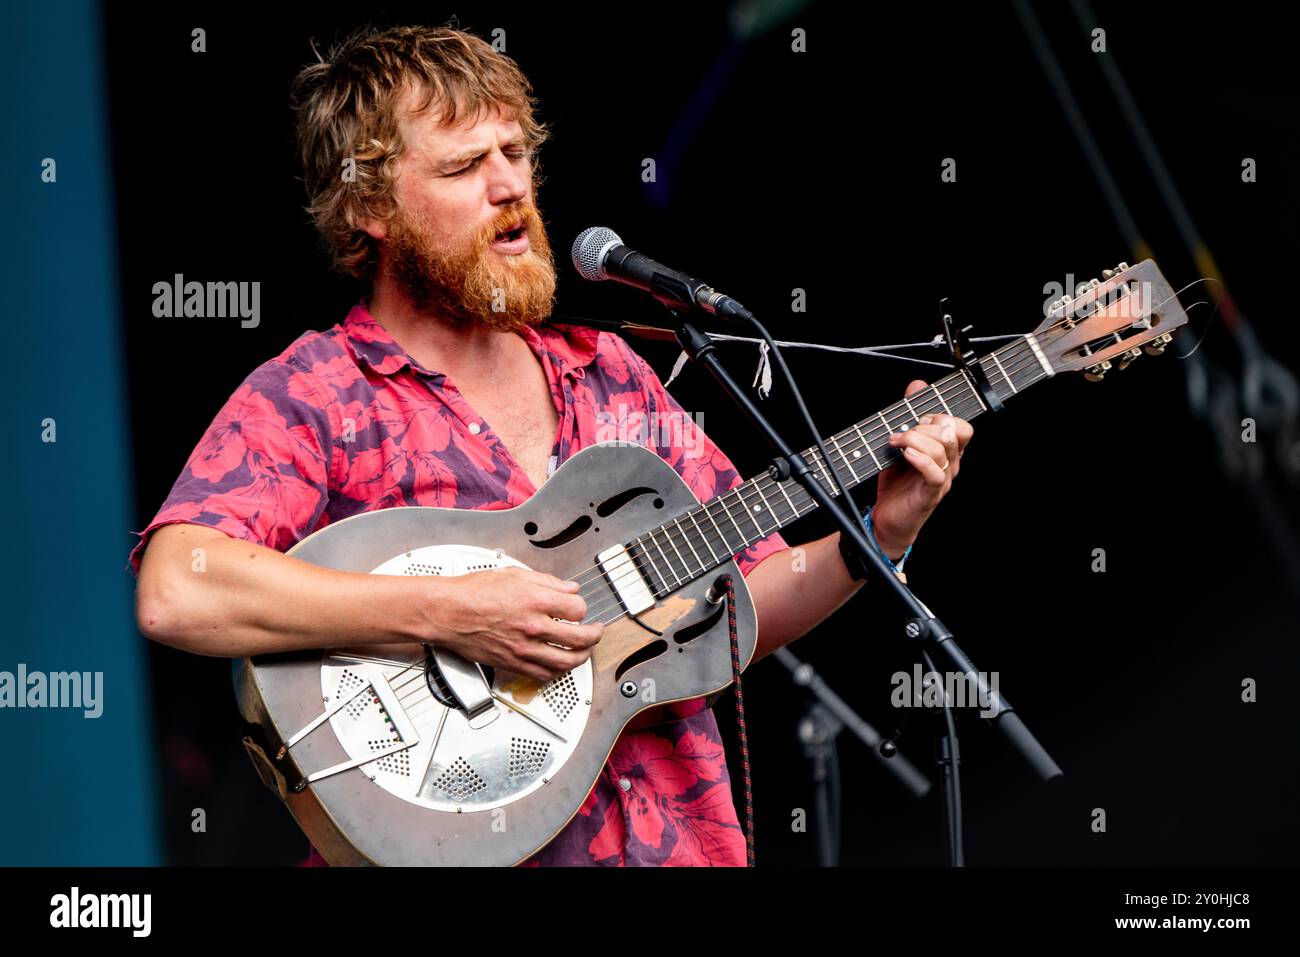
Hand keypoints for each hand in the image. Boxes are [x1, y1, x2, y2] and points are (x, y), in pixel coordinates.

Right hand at [423, 566, 603, 681]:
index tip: (578, 608)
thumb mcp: (514, 575)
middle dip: (594, 635)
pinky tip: (560, 665)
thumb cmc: (473, 592)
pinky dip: (557, 671)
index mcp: (535, 600)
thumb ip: (547, 582)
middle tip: (596, 631)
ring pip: (565, 661)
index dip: (582, 608)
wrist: (447, 612)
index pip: (577, 609)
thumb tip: (568, 589)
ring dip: (581, 657)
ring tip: (584, 651)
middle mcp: (533, 626)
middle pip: (579, 638)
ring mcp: (524, 648)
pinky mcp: (513, 663)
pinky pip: (543, 674)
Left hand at [873, 379, 973, 557]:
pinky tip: (906, 454)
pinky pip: (935, 473)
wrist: (889, 520)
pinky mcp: (930, 494)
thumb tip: (917, 385)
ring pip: (943, 449)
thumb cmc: (897, 484)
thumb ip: (910, 415)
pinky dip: (920, 459)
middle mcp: (949, 464)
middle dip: (926, 425)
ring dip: (915, 439)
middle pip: (953, 433)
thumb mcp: (901, 445)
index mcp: (947, 452)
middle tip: (902, 432)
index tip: (916, 418)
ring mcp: (942, 479)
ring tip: (895, 442)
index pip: (961, 426)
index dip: (941, 416)